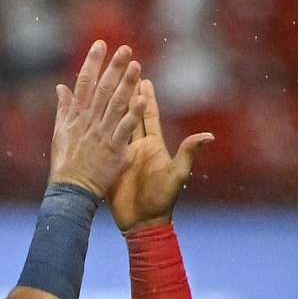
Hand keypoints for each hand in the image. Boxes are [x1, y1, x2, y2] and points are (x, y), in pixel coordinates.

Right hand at [48, 40, 145, 196]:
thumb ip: (63, 110)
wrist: (69, 193)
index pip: (85, 83)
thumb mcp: (59, 134)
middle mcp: (89, 122)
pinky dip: (132, 114)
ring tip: (136, 65)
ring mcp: (101, 135)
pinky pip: (124, 129)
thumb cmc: (65, 165)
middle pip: (102, 90)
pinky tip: (141, 99)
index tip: (100, 44)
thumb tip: (61, 87)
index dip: (92, 63)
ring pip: (115, 105)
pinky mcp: (113, 150)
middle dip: (113, 68)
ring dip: (126, 84)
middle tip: (124, 48)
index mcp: (76, 117)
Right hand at [109, 78, 213, 231]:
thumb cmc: (162, 199)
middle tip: (123, 76)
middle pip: (132, 115)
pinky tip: (89, 119)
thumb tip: (208, 136)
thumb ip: (188, 153)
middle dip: (127, 95)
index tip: (144, 79)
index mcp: (154, 146)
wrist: (143, 222)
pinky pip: (103, 143)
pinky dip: (97, 130)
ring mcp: (123, 155)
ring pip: (115, 126)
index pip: (150, 116)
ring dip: (110, 108)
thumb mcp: (176, 175)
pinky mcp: (111, 165)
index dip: (147, 98)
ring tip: (104, 90)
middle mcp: (138, 147)